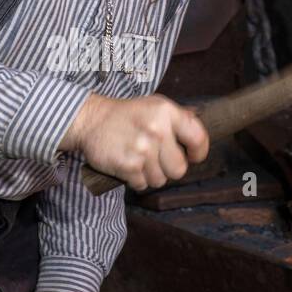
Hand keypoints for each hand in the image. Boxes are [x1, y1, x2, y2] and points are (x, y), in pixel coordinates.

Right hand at [59, 91, 208, 190]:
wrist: (91, 120)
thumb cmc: (127, 115)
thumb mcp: (155, 106)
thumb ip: (179, 120)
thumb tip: (200, 140)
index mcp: (167, 112)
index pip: (198, 139)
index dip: (198, 152)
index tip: (192, 156)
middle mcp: (157, 130)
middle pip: (179, 169)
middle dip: (169, 168)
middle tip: (157, 158)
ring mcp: (142, 150)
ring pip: (161, 180)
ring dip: (151, 174)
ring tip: (139, 159)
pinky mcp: (128, 166)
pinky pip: (142, 185)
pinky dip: (136, 179)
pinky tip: (129, 164)